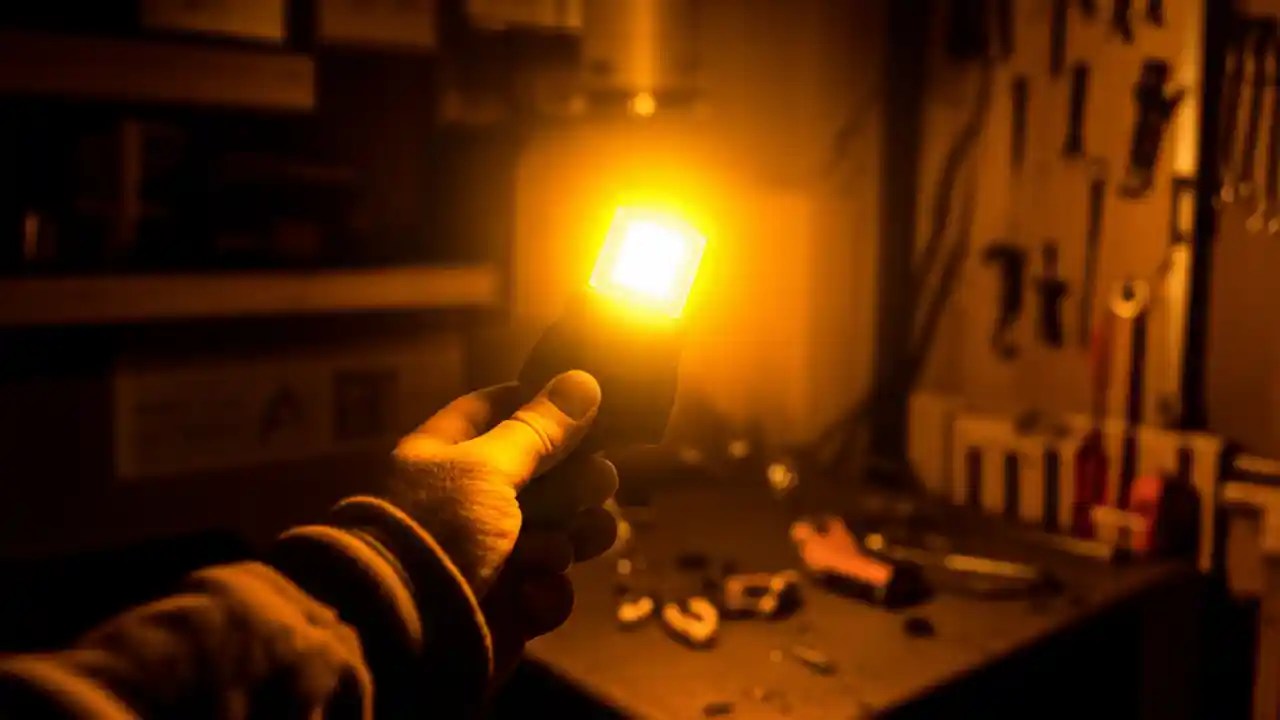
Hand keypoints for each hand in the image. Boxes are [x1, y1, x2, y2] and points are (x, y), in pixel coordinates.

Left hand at [388, 371, 618, 671]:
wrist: (402, 636)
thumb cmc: (438, 532)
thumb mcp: (489, 469)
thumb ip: (540, 430)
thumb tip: (582, 380)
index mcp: (448, 454)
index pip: (498, 409)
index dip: (542, 405)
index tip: (587, 407)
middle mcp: (468, 500)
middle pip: (543, 475)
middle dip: (576, 481)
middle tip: (601, 482)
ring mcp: (489, 554)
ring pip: (557, 533)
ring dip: (573, 536)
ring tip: (585, 538)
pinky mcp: (505, 606)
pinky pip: (547, 589)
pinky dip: (546, 593)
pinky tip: (531, 595)